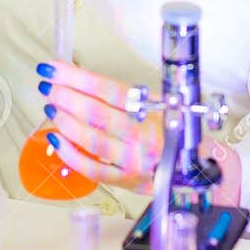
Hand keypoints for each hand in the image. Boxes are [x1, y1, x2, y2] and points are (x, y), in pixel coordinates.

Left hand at [38, 61, 240, 201]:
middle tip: (48, 87)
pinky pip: (93, 170)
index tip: (53, 68)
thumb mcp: (161, 104)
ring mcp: (135, 161)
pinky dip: (71, 155)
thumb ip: (128, 96)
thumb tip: (83, 81)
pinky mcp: (128, 182)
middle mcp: (145, 136)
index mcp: (154, 110)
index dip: (77, 78)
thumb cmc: (176, 130)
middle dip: (66, 97)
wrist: (201, 167)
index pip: (109, 89)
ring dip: (66, 121)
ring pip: (92, 141)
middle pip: (97, 113)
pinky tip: (56, 140)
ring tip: (51, 107)